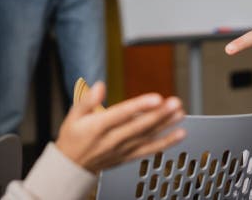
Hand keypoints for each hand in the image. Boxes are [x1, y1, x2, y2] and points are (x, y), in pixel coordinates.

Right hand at [55, 82, 185, 173]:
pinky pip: (149, 150)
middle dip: (159, 115)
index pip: (122, 114)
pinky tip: (178, 134)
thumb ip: (87, 100)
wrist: (71, 166)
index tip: (156, 98)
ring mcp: (122, 149)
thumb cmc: (73, 138)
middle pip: (140, 126)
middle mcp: (113, 139)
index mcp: (99, 127)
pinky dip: (165, 143)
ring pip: (148, 137)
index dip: (140, 106)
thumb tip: (99, 86)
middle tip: (175, 103)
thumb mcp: (73, 116)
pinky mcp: (129, 156)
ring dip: (166, 126)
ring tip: (180, 114)